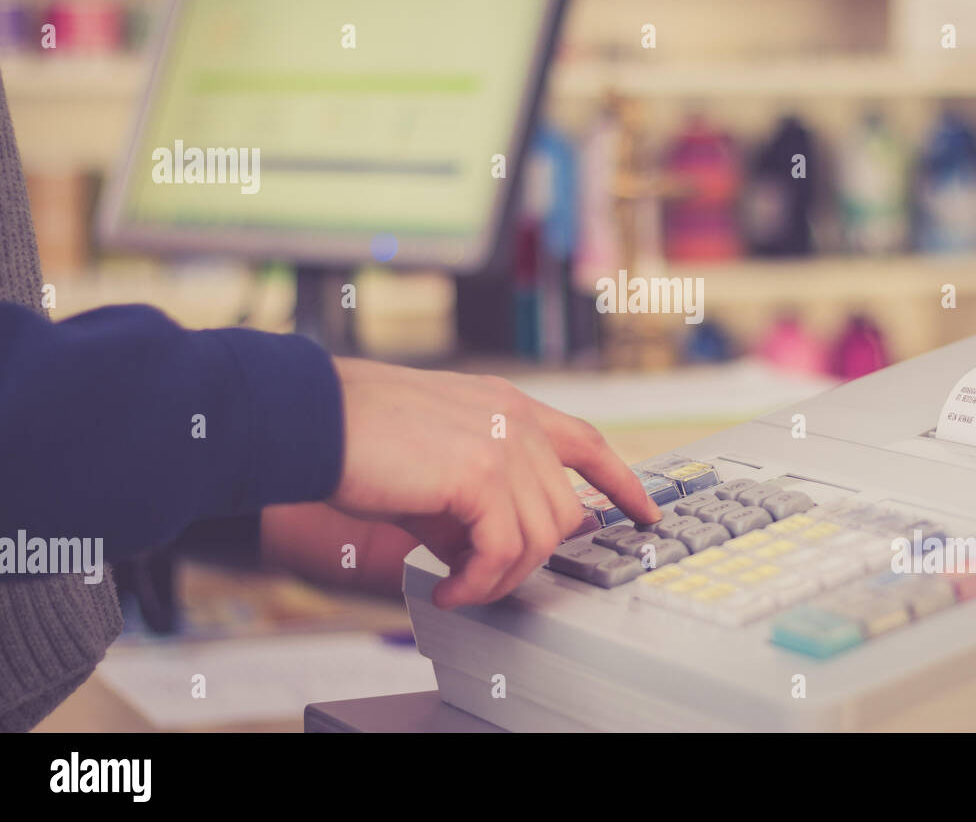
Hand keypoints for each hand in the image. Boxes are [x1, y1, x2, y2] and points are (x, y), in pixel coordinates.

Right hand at [323, 358, 659, 607]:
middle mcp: (516, 418)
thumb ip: (481, 498)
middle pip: (565, 510)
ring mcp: (503, 442)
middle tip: (485, 579)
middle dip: (534, 558)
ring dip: (500, 577)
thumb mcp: (438, 467)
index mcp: (510, 406)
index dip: (621, 483)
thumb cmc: (363, 440)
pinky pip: (504, 551)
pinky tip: (449, 588)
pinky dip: (478, 582)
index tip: (644, 515)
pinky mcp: (480, 473)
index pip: (588, 443)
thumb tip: (504, 552)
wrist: (312, 419)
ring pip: (540, 537)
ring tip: (459, 586)